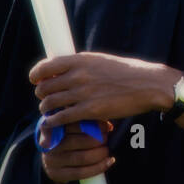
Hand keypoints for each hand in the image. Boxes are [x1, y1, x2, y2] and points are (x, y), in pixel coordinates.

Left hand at [30, 52, 175, 128]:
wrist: (148, 85)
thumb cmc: (126, 72)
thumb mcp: (100, 61)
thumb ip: (80, 65)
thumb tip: (60, 70)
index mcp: (80, 60)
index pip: (45, 67)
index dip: (36, 76)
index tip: (36, 81)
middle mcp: (78, 75)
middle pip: (44, 88)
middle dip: (42, 95)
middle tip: (47, 99)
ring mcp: (83, 94)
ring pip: (49, 104)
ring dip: (46, 109)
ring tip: (50, 111)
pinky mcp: (89, 111)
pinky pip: (60, 118)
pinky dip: (52, 121)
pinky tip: (53, 122)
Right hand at [41, 120, 114, 183]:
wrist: (51, 163)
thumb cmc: (68, 142)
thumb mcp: (71, 130)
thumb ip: (86, 124)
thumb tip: (108, 126)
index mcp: (54, 130)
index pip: (75, 126)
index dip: (95, 126)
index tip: (106, 128)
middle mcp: (52, 145)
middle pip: (79, 141)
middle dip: (98, 140)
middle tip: (106, 139)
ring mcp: (53, 161)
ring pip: (82, 157)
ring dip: (100, 153)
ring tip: (106, 151)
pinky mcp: (58, 174)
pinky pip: (82, 172)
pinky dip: (99, 167)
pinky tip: (109, 161)